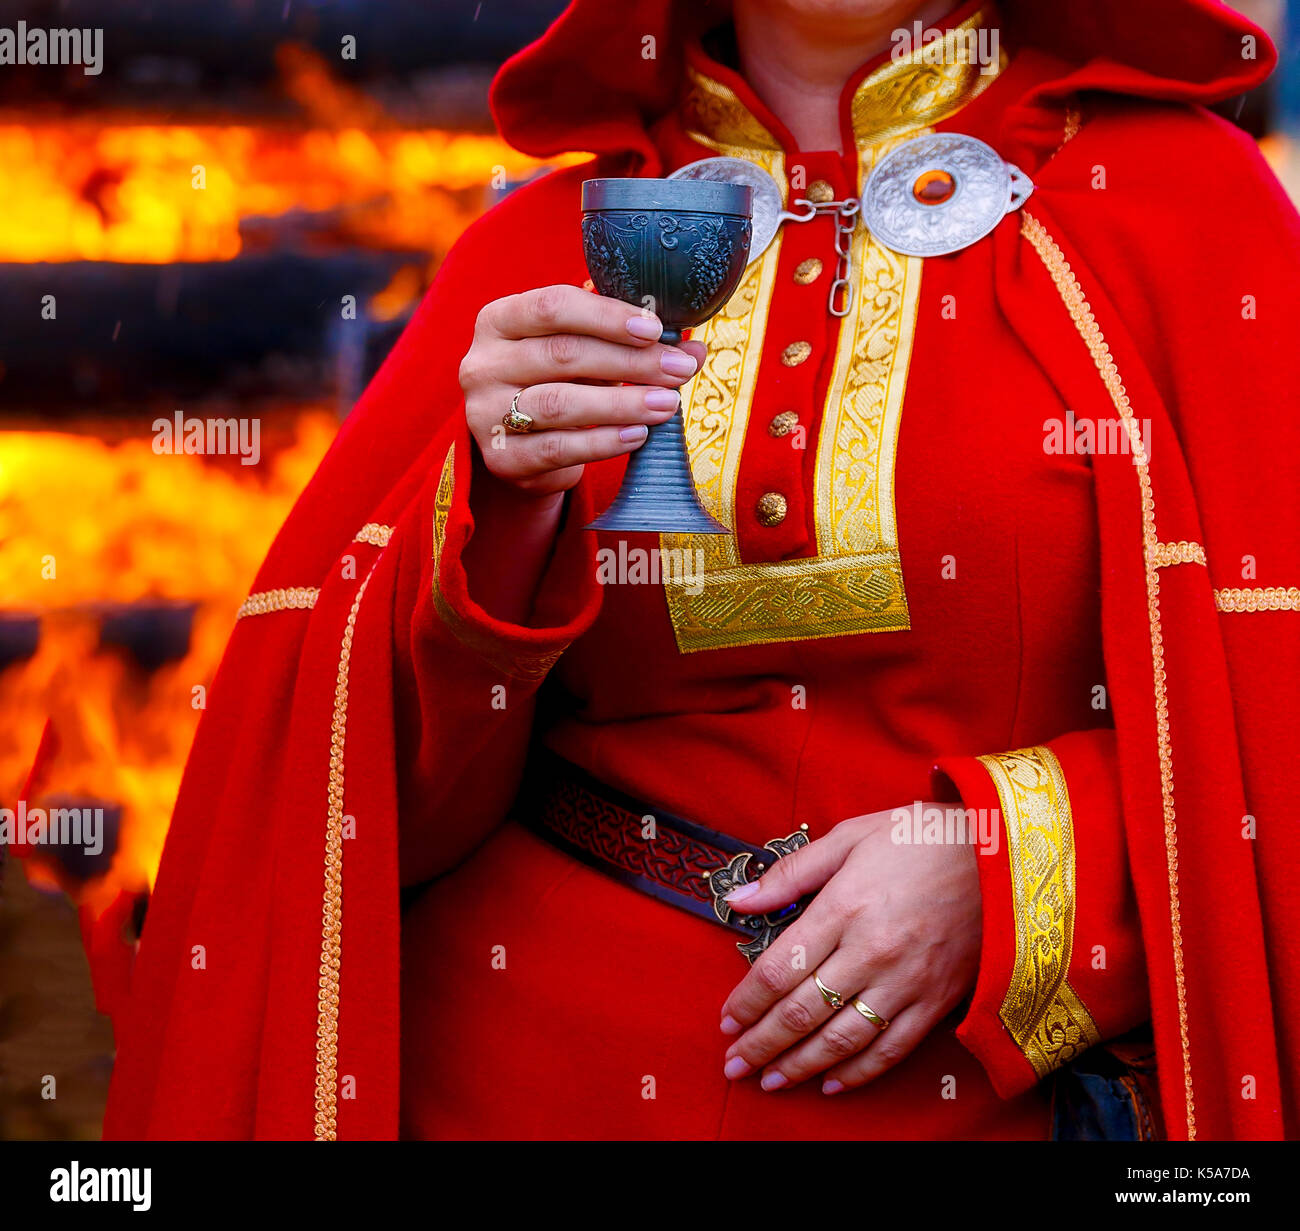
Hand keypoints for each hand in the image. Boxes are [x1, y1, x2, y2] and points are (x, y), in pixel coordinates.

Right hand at [460, 284, 705, 500]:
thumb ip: (630, 342)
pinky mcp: (501, 458)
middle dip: (630, 362)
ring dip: (622, 403)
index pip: (552, 306)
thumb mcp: (584, 352)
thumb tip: (695, 350)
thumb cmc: (558, 382)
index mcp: (499, 320)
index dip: (606, 316)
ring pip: (560, 403)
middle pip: (563, 354)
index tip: (654, 329)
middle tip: (678, 370)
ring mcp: (485, 412)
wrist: (522, 448)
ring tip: (667, 404)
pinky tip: (638, 435)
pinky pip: (558, 448)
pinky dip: (603, 442)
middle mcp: (482, 363)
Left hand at [717, 805, 981, 1094]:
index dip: (748, 1001)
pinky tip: (830, 1084)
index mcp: (843, 907)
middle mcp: (871, 952)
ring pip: (842, 1039)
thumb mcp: (850, 836)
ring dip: (800, 1065)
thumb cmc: (920, 837)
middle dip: (762, 1044)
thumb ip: (790, 873)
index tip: (726, 1020)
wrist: (1003, 853)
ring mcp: (906, 982)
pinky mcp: (937, 1000)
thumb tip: (738, 901)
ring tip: (769, 1081)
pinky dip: (858, 1073)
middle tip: (734, 1064)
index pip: (780, 968)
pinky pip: (891, 1049)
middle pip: (803, 1011)